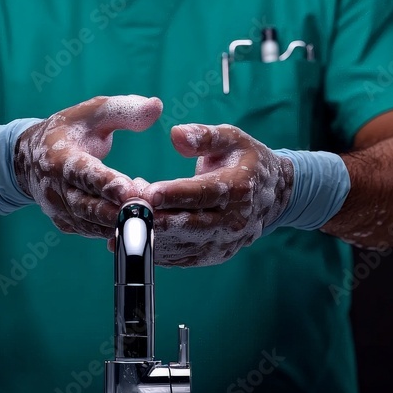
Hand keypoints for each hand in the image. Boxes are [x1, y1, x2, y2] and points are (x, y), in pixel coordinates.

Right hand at [14, 95, 161, 237]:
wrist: (32, 157)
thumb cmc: (71, 131)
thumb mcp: (93, 112)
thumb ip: (124, 109)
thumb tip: (156, 106)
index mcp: (59, 159)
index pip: (84, 173)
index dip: (107, 184)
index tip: (132, 190)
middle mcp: (55, 189)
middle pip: (88, 206)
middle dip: (119, 211)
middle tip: (149, 210)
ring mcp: (60, 211)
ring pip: (92, 223)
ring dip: (120, 222)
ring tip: (150, 212)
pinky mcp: (68, 225)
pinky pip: (94, 231)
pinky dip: (115, 228)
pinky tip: (138, 219)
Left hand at [140, 124, 292, 266]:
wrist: (273, 194)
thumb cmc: (245, 160)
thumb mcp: (232, 138)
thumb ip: (204, 136)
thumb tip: (176, 134)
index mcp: (239, 188)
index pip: (203, 193)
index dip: (175, 194)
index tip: (148, 193)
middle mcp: (234, 220)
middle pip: (190, 224)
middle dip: (156, 221)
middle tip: (125, 214)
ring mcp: (225, 241)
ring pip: (183, 245)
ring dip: (151, 239)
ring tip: (119, 228)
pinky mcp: (214, 255)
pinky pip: (182, 258)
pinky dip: (156, 252)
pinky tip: (130, 242)